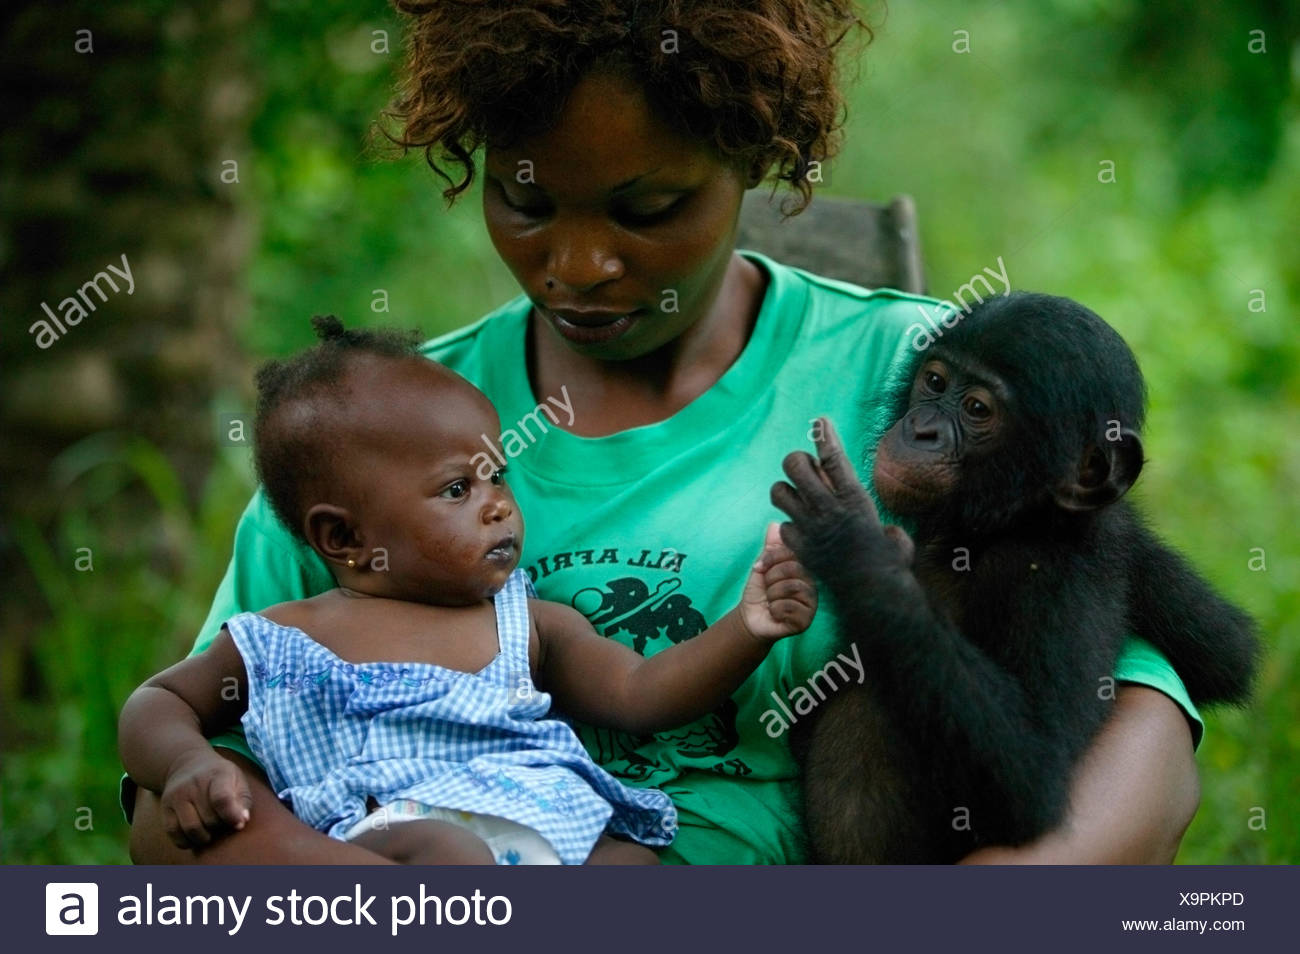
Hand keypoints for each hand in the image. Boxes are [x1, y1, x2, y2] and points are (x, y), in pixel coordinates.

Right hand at [158, 749, 252, 849]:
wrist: (187, 765)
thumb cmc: (219, 777)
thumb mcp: (237, 780)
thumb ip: (243, 801)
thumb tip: (241, 822)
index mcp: (217, 774)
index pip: (222, 799)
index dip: (232, 816)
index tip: (238, 824)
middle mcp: (193, 784)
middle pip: (209, 819)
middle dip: (220, 827)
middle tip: (222, 823)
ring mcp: (177, 796)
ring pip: (191, 829)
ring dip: (204, 837)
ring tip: (210, 832)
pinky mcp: (165, 808)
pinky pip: (174, 833)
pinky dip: (186, 842)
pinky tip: (195, 837)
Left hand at [739, 522, 818, 640]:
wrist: (751, 617)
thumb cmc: (759, 591)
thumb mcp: (762, 566)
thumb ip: (771, 547)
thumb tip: (776, 525)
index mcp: (804, 570)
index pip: (794, 553)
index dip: (772, 558)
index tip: (760, 567)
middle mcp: (812, 585)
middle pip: (793, 569)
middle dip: (771, 578)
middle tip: (767, 588)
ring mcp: (811, 604)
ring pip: (792, 587)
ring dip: (772, 595)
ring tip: (771, 601)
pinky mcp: (806, 620)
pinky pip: (789, 607)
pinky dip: (775, 609)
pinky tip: (776, 613)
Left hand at [770, 416, 914, 588]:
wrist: (871, 595)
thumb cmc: (891, 567)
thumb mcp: (895, 540)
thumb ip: (886, 529)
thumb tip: (888, 534)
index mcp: (854, 499)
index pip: (833, 457)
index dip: (825, 435)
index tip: (819, 420)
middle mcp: (827, 508)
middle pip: (795, 465)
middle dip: (798, 462)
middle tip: (807, 471)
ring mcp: (808, 527)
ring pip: (778, 491)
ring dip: (787, 490)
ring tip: (799, 498)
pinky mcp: (797, 547)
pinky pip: (782, 525)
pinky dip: (790, 526)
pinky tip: (803, 531)